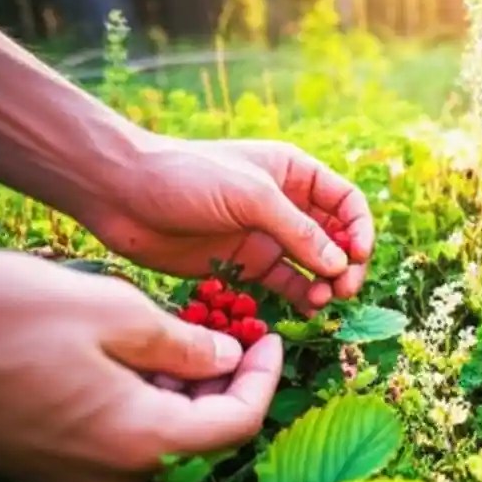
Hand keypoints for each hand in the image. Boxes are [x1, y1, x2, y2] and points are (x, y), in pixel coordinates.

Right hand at [0, 249, 281, 481]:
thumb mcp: (105, 309)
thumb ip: (179, 341)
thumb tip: (223, 356)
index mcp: (141, 440)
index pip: (239, 424)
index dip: (264, 377)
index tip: (270, 335)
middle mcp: (115, 473)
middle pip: (200, 434)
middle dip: (224, 379)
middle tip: (230, 326)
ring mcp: (76, 474)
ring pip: (158, 433)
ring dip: (180, 385)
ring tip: (180, 329)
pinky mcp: (44, 464)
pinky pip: (115, 436)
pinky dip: (139, 396)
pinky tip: (129, 351)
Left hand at [80, 136, 374, 315]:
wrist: (121, 193)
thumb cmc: (186, 177)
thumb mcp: (250, 196)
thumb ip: (298, 231)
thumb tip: (340, 264)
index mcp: (293, 173)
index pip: (346, 201)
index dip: (360, 228)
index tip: (357, 255)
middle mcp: (286, 205)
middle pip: (337, 237)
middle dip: (347, 263)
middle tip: (344, 288)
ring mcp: (266, 236)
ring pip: (314, 265)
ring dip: (326, 283)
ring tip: (322, 301)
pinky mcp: (245, 265)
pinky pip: (285, 284)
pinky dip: (300, 297)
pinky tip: (305, 308)